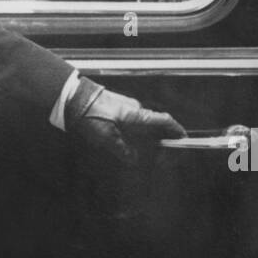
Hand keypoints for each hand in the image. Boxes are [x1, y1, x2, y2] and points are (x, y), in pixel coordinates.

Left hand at [65, 76, 185, 163]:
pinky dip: (136, 133)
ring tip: (144, 153)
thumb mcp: (106, 138)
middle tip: (161, 155)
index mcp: (137, 115)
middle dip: (161, 139)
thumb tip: (133, 159)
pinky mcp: (117, 107)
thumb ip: (122, 150)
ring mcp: (126, 107)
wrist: (73, 97)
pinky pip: (132, 121)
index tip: (183, 138)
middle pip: (155, 124)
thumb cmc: (90, 115)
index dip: (176, 129)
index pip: (164, 120)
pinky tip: (128, 143)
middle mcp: (135, 109)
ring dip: (146, 137)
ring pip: (142, 124)